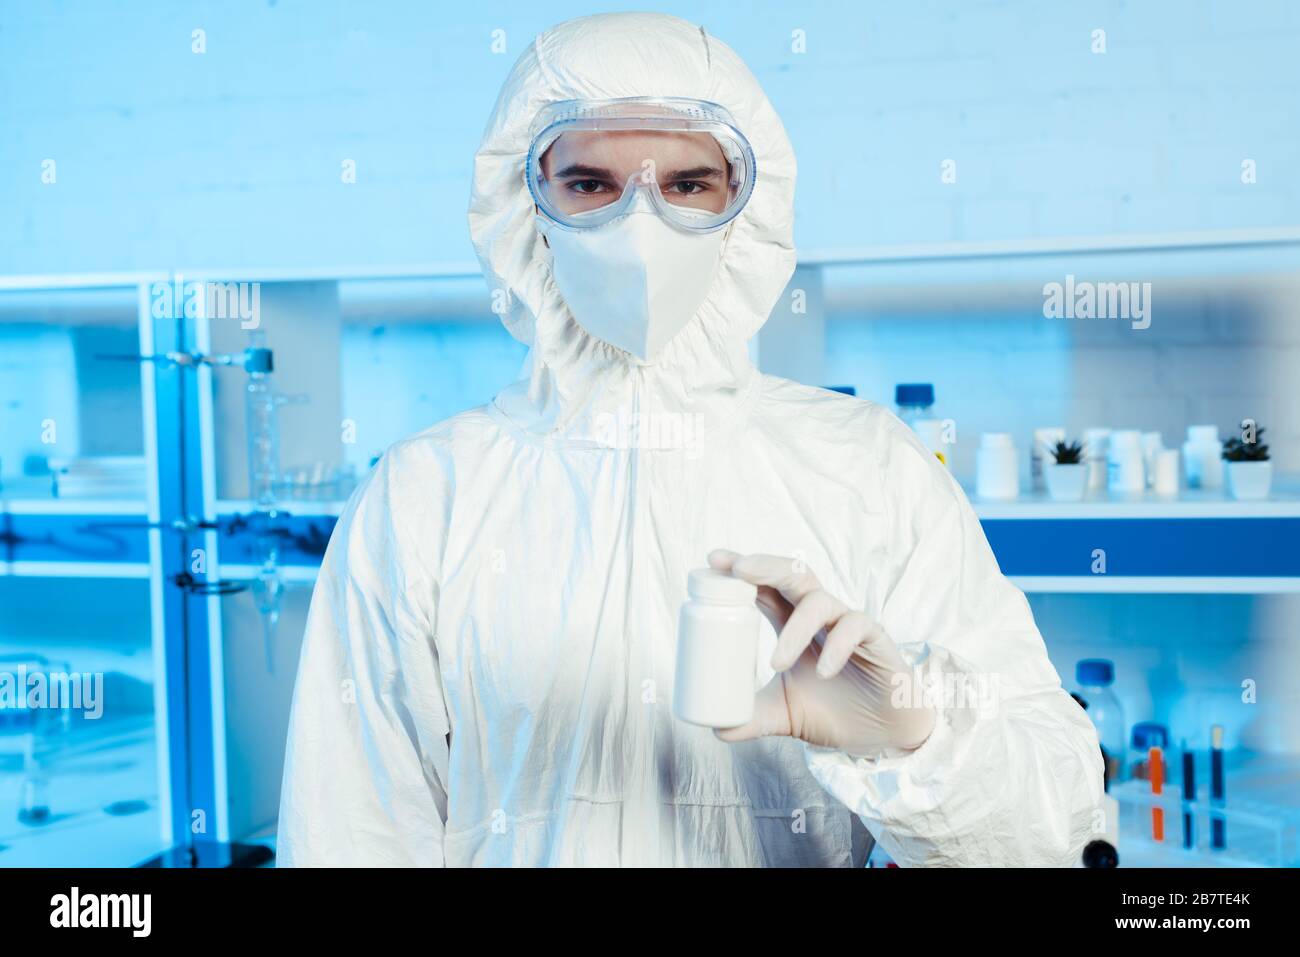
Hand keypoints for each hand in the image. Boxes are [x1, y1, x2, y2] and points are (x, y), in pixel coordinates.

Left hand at [706, 549, 935, 757]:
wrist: (881, 734)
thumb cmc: (832, 711)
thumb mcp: (783, 715)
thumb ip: (751, 718)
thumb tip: (715, 729)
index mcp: (790, 622)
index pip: (763, 585)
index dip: (740, 569)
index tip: (713, 560)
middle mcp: (816, 615)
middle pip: (791, 573)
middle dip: (764, 566)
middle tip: (738, 570)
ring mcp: (845, 622)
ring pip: (819, 600)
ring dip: (794, 629)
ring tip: (776, 663)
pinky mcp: (874, 637)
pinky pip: (855, 626)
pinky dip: (836, 646)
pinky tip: (824, 671)